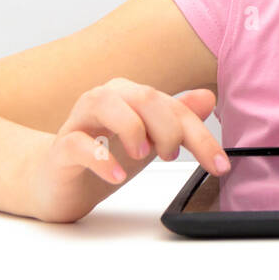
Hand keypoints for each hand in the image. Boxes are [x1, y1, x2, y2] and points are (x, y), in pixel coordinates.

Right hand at [28, 77, 226, 222]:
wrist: (58, 183)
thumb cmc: (104, 156)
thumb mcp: (149, 140)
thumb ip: (177, 119)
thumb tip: (207, 98)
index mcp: (130, 96)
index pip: (173, 106)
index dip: (201, 135)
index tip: (220, 164)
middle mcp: (105, 99)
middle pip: (146, 98)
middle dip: (170, 129)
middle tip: (171, 156)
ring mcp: (79, 121)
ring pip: (106, 103)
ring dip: (133, 129)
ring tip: (142, 155)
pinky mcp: (60, 147)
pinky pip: (78, 144)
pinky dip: (101, 159)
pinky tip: (115, 175)